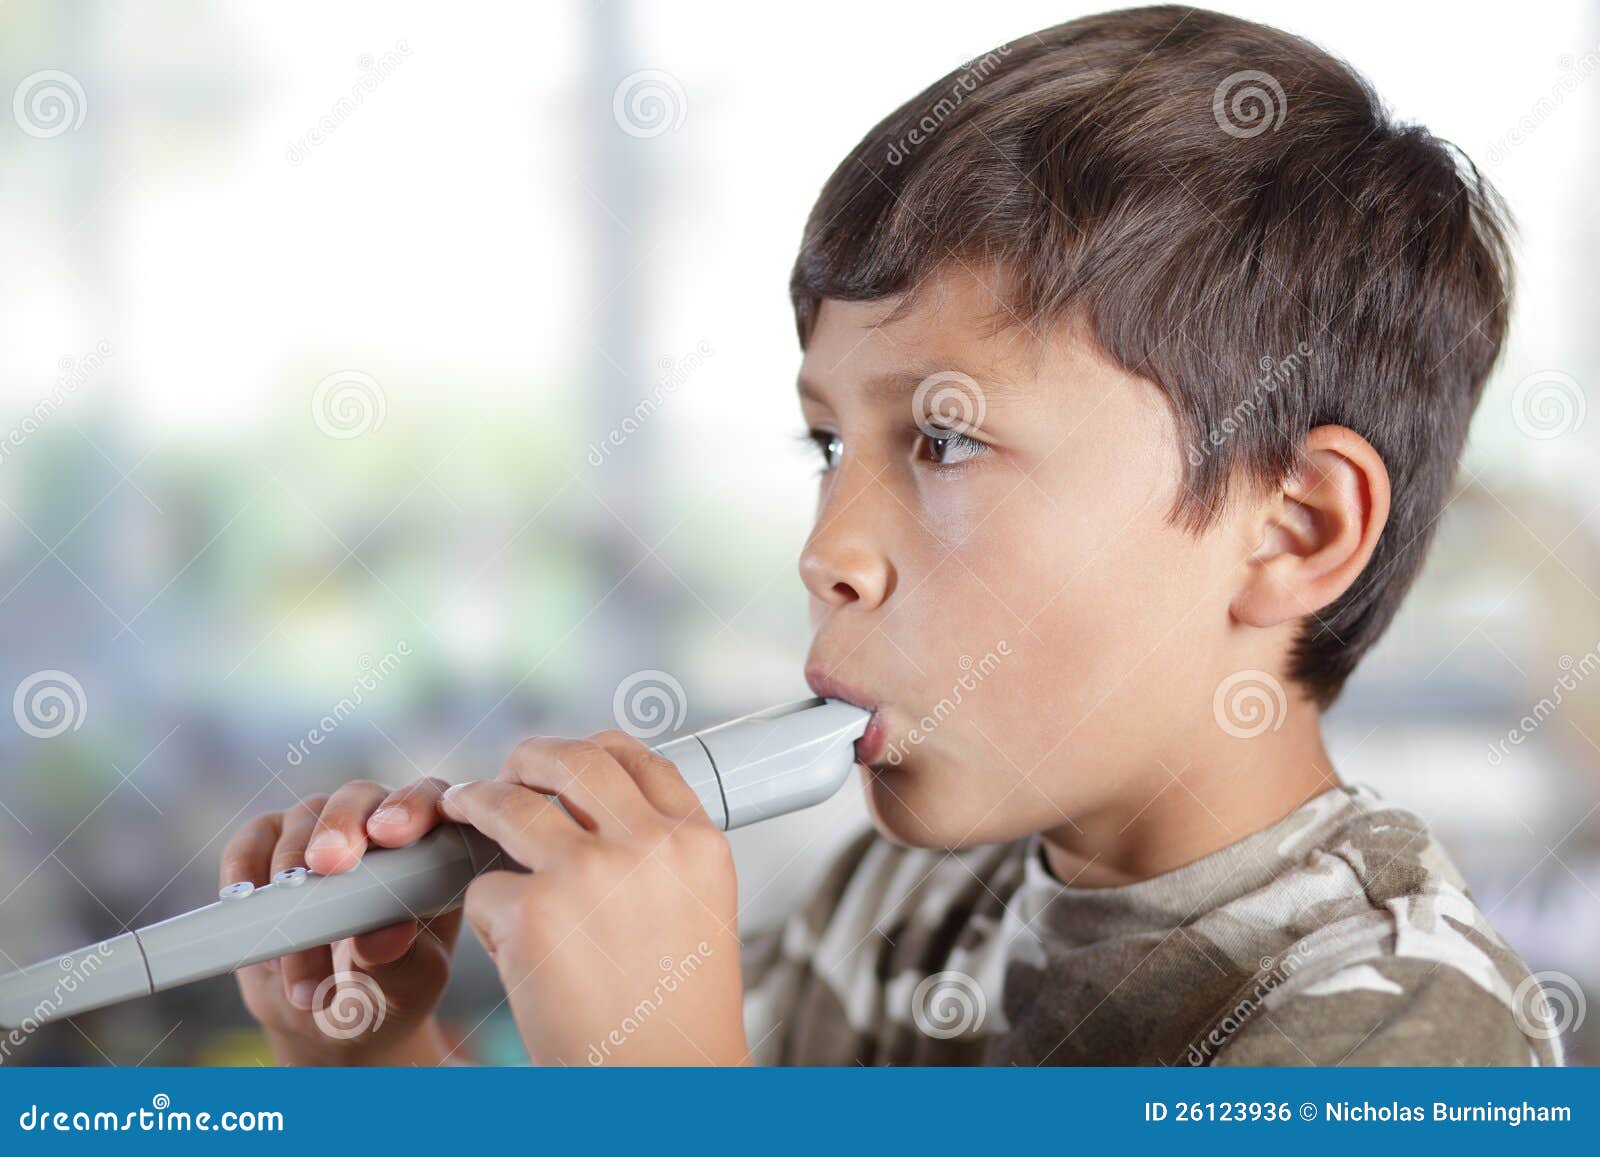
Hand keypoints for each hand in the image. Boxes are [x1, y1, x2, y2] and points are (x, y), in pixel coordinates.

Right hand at [221, 778, 464, 1064]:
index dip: (413, 807)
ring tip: (295, 958)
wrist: (328, 1015)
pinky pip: (250, 843)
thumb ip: (400, 961)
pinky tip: (247, 912)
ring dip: (291, 885)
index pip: (430, 802)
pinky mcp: (268, 845)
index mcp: (430, 848)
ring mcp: (320, 829)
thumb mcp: (405, 987)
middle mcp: (377, 824)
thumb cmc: (386, 990)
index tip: (392, 835)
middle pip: (360, 797)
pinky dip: (245, 877)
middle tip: (329, 864)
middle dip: (343, 826)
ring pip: (302, 822)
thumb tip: (385, 935)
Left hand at [438, 730, 747, 1065]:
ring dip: (478, 804)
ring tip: (461, 811)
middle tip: (507, 775)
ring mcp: (587, 873)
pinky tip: (509, 947)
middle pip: (572, 761)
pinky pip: (485, 889)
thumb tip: (596, 810)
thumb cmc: (677, 1015)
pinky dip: (487, 914)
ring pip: (511, 806)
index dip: (595, 750)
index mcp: (696, 842)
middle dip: (529, 759)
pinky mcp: (532, 913)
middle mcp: (648, 844)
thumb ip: (659, 855)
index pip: (638, 758)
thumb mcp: (697, 911)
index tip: (570, 758)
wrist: (665, 1086)